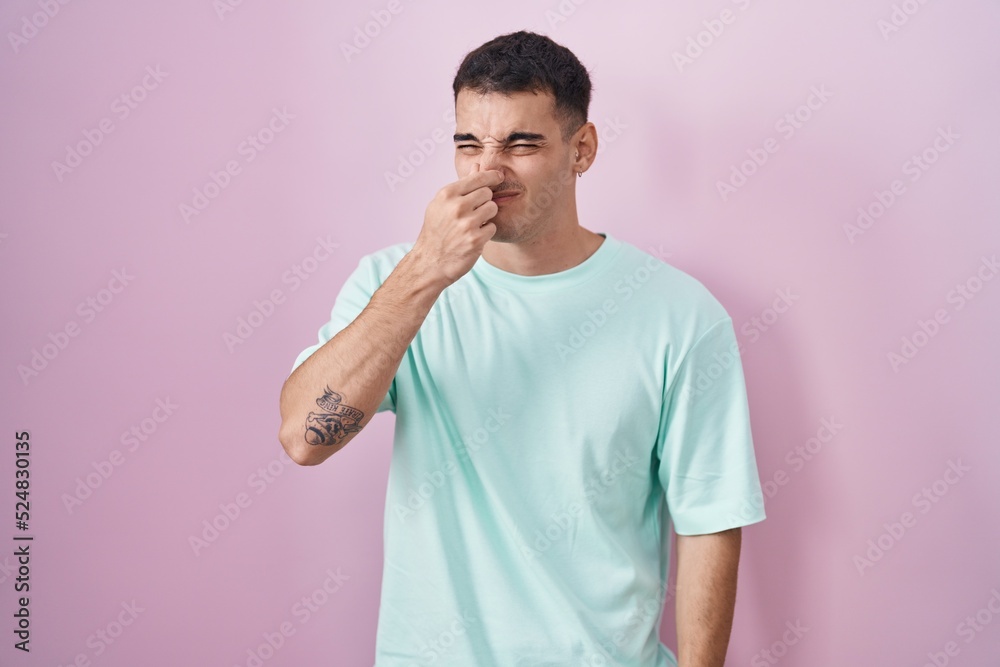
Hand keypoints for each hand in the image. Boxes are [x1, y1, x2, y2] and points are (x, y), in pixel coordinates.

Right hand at [410, 164, 502, 285]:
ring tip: (473, 224)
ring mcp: (466, 223)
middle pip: (487, 193)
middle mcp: (456, 206)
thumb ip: (462, 185)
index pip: (478, 178)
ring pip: (492, 208)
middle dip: (485, 201)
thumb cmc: (436, 232)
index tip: (498, 176)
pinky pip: (492, 227)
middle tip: (475, 211)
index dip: (491, 176)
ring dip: (487, 216)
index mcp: (446, 194)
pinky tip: (473, 237)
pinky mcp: (475, 239)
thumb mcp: (442, 205)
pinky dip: (486, 232)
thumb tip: (478, 165)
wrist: (430, 262)